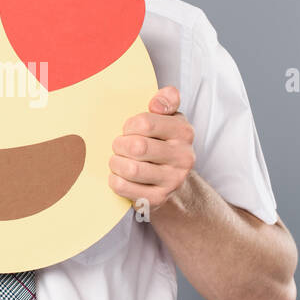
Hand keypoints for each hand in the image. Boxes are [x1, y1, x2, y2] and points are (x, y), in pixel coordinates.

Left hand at [108, 86, 194, 211]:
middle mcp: (183, 157)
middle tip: (119, 146)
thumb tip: (157, 104)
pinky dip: (115, 180)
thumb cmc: (163, 142)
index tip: (128, 129)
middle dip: (120, 145)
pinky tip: (119, 176)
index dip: (129, 125)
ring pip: (131, 169)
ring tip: (117, 160)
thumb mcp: (169, 118)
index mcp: (184, 132)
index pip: (145, 123)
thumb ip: (166, 100)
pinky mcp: (158, 199)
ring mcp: (172, 180)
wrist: (172, 181)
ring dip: (116, 163)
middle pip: (137, 147)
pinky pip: (124, 187)